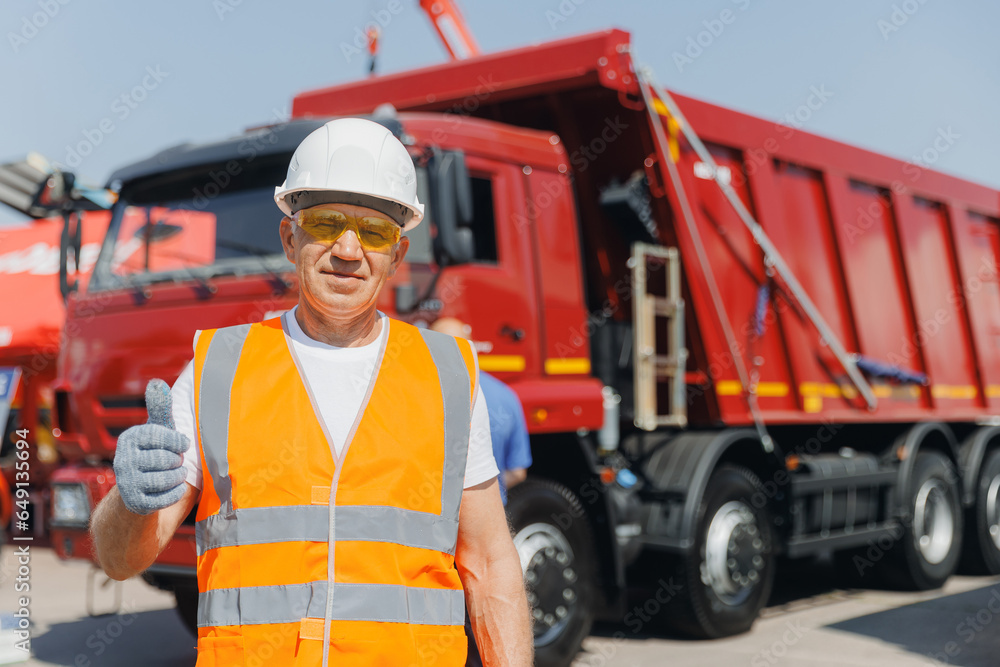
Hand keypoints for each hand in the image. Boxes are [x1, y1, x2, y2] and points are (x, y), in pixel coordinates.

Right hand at [112, 379, 189, 515]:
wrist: (139, 492)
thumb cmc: (155, 453)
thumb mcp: (157, 431)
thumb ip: (160, 409)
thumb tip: (157, 383)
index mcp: (129, 438)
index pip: (162, 435)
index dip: (179, 441)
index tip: (182, 444)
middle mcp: (122, 460)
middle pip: (167, 459)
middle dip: (177, 462)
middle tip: (173, 463)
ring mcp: (126, 483)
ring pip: (168, 479)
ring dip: (178, 477)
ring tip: (174, 474)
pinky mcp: (135, 503)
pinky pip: (167, 498)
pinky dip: (175, 494)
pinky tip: (169, 490)